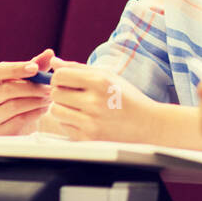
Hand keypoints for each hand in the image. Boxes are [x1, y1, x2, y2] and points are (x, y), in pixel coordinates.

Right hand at [0, 48, 55, 134]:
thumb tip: (49, 53)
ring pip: (13, 106)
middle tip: (49, 86)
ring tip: (50, 96)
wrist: (26, 120)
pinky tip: (44, 109)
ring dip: (36, 100)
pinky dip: (35, 113)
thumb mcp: (30, 77)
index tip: (35, 68)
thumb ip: (38, 64)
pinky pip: (18, 120)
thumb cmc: (24, 94)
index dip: (16, 69)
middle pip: (5, 90)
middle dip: (31, 87)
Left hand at [43, 59, 157, 142]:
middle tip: (74, 95)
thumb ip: (79, 68)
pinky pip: (64, 127)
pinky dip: (70, 122)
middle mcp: (94, 101)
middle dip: (61, 93)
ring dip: (63, 108)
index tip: (66, 82)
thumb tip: (53, 62)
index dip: (59, 78)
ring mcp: (91, 121)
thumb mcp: (109, 76)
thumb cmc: (127, 97)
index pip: (60, 76)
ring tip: (77, 108)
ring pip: (55, 111)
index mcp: (100, 81)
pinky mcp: (89, 138)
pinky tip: (85, 120)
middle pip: (55, 94)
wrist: (148, 125)